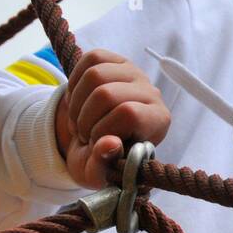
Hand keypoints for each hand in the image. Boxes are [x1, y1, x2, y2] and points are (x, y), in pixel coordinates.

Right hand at [55, 48, 170, 188]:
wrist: (91, 141)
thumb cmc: (101, 159)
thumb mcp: (98, 173)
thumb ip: (104, 164)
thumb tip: (109, 144)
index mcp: (157, 121)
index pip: (129, 113)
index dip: (104, 129)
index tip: (97, 144)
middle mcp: (151, 92)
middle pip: (106, 94)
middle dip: (86, 119)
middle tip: (85, 135)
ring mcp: (133, 72)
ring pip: (95, 75)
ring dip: (77, 104)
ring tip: (81, 121)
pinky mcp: (115, 59)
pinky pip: (89, 59)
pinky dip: (75, 85)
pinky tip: (79, 102)